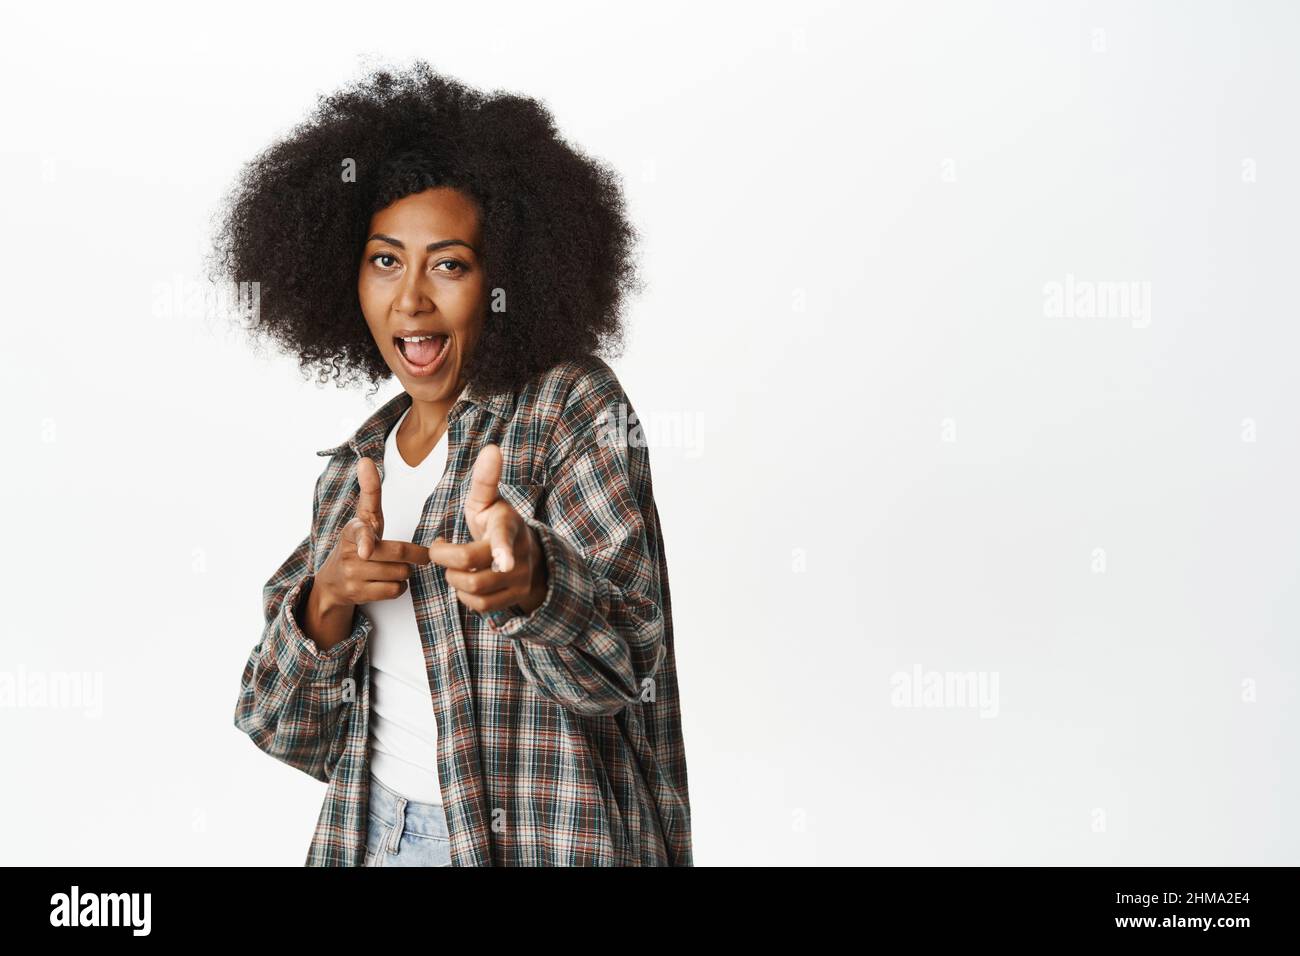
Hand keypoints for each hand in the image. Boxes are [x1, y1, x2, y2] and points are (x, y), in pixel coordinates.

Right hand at [312, 456, 429, 613]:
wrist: (333, 582)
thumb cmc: (357, 544)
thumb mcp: (363, 517)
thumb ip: (369, 491)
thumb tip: (365, 459)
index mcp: (353, 530)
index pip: (360, 532)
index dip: (365, 541)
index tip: (366, 550)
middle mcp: (350, 552)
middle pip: (398, 554)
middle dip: (415, 555)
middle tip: (423, 555)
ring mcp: (352, 575)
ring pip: (399, 574)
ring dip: (405, 572)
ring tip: (395, 568)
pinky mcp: (358, 594)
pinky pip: (395, 591)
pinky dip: (399, 587)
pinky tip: (389, 581)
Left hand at [427, 443, 547, 618]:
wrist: (526, 552)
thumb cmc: (495, 522)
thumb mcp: (487, 500)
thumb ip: (485, 479)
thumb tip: (491, 449)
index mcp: (508, 526)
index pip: (503, 538)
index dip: (502, 550)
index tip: (503, 562)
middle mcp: (518, 554)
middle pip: (472, 566)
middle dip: (445, 558)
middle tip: (439, 547)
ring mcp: (519, 577)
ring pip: (475, 589)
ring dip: (453, 578)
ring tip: (453, 566)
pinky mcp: (515, 596)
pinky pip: (482, 606)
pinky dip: (465, 596)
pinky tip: (464, 582)